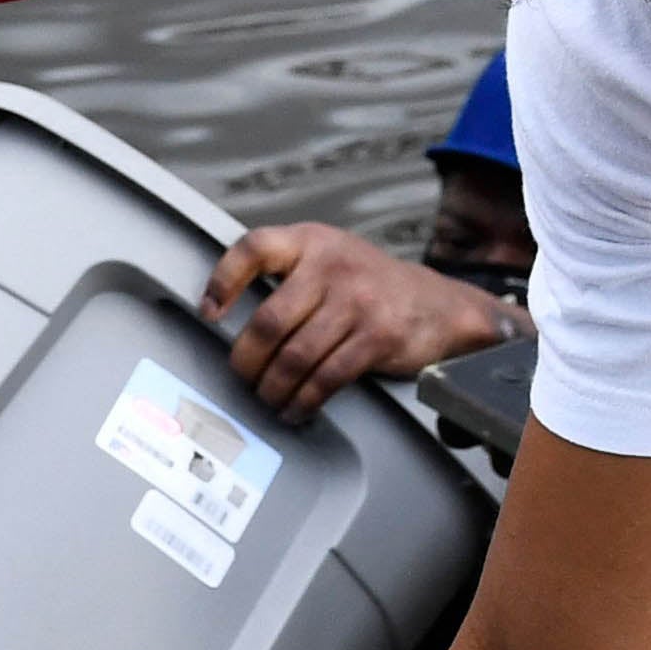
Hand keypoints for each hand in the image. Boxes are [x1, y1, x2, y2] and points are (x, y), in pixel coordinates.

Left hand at [208, 222, 524, 423]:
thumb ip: (289, 273)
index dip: (224, 280)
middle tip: (243, 376)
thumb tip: (227, 314)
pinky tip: (296, 408)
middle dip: (247, 360)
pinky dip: (304, 401)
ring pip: (295, 357)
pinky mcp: (377, 337)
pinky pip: (326, 378)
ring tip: (268, 398)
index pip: (255, 249)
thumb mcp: (331, 258)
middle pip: (269, 322)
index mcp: (312, 242)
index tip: (210, 312)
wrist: (441, 305)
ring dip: (273, 388)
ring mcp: (358, 301)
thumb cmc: (372, 286)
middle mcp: (333, 266)